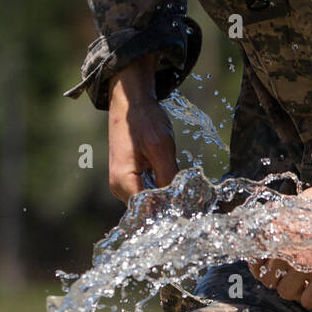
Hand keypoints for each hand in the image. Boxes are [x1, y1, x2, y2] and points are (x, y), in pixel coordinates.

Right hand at [106, 55, 176, 200]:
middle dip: (169, 205)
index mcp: (123, 182)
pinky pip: (146, 191)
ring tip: (186, 190)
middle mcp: (119, 188)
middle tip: (193, 199)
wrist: (130, 100)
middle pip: (148, 209)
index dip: (169, 211)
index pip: (149, 211)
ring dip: (166, 197)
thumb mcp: (161, 147)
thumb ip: (168, 177)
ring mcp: (122, 183)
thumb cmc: (143, 119)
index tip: (190, 206)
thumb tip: (179, 203)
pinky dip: (160, 188)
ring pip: (148, 201)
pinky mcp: (128, 176)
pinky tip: (174, 182)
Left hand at [249, 174, 311, 307]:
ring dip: (292, 288)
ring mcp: (306, 265)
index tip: (264, 265)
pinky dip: (311, 297)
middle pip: (267, 278)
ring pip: (285, 292)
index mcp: (276, 227)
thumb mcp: (300, 202)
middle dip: (275, 277)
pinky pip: (308, 301)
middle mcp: (286, 248)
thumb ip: (279, 217)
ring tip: (303, 279)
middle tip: (287, 273)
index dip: (257, 263)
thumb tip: (262, 231)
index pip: (253, 255)